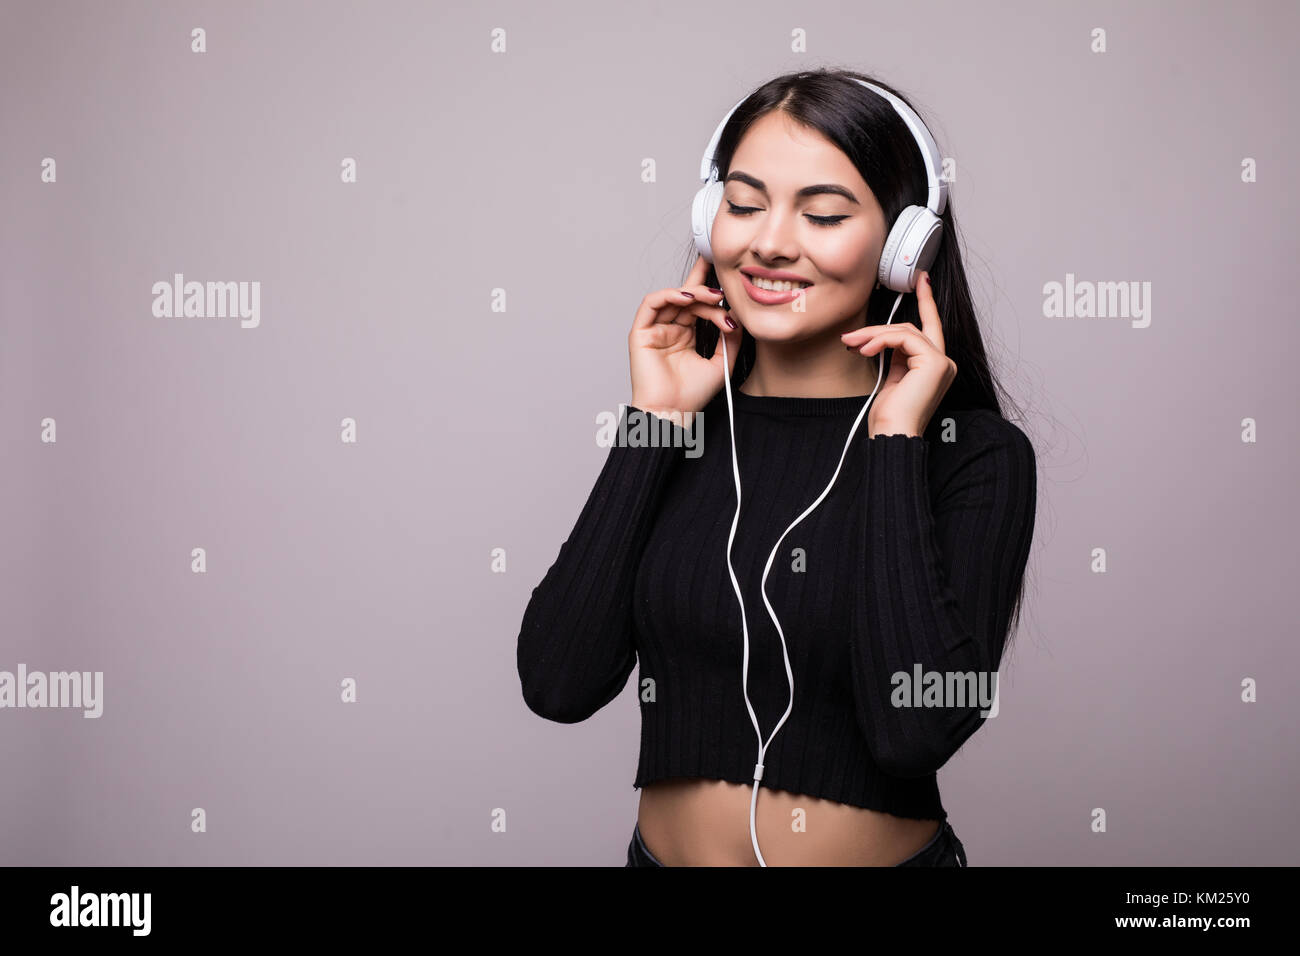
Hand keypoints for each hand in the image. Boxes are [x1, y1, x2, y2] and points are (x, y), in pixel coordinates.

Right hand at [629, 254, 743, 426]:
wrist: (672, 413)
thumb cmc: (692, 396)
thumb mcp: (722, 363)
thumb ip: (730, 340)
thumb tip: (738, 317)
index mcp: (686, 336)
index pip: (698, 306)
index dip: (713, 294)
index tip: (733, 294)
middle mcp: (670, 330)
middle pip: (686, 297)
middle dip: (703, 282)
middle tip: (722, 278)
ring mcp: (655, 330)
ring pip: (672, 298)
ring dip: (693, 292)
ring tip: (713, 296)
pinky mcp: (641, 333)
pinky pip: (651, 304)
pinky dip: (669, 295)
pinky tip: (688, 297)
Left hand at [840, 271, 956, 437]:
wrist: (892, 433)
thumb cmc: (890, 415)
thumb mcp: (892, 379)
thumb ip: (896, 357)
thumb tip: (882, 339)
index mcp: (936, 367)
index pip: (929, 328)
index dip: (926, 302)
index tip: (922, 279)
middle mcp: (944, 363)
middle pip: (910, 329)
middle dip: (877, 329)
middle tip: (850, 337)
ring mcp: (942, 362)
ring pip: (904, 331)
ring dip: (873, 335)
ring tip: (852, 344)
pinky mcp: (934, 362)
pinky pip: (903, 338)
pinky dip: (880, 340)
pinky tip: (864, 350)